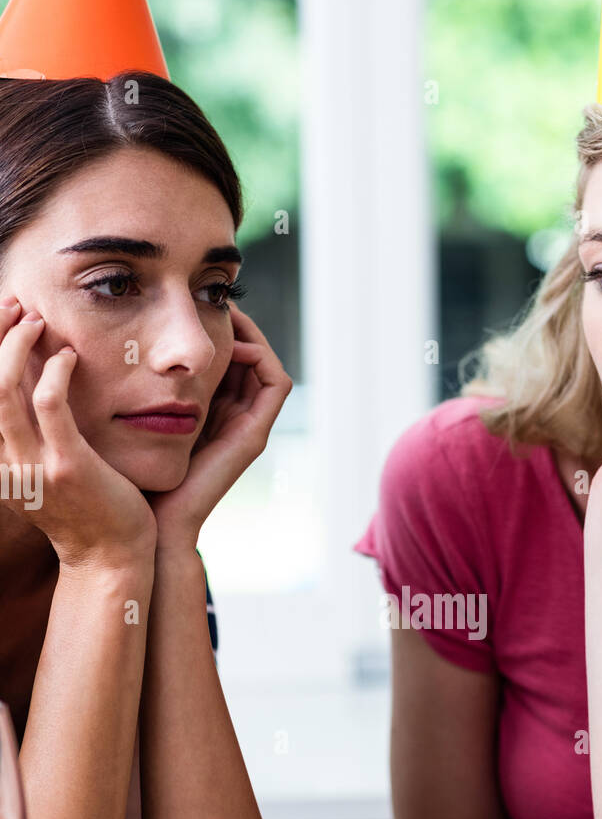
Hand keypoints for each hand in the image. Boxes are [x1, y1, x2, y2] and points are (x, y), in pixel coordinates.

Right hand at [0, 301, 155, 567]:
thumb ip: (30, 433)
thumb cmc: (87, 509)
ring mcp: (32, 467)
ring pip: (4, 389)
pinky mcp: (67, 466)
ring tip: (40, 323)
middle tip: (19, 306)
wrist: (111, 557)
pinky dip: (55, 371)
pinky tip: (70, 357)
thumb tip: (28, 381)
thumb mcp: (42, 470)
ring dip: (18, 345)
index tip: (1, 315)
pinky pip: (50, 405)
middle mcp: (3, 464)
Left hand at [147, 301, 292, 550]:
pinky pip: (276, 383)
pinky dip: (261, 355)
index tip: (184, 301)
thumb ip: (125, 386)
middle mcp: (232, 418)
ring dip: (248, 332)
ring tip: (220, 309)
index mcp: (206, 413)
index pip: (221, 357)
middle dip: (230, 322)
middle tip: (205, 295)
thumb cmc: (130, 476)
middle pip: (245, 356)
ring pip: (264, 363)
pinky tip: (229, 339)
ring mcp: (248, 427)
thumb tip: (107, 339)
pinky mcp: (254, 436)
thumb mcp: (124, 418)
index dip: (210, 326)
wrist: (151, 523)